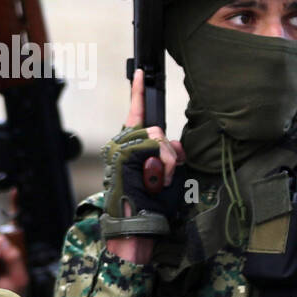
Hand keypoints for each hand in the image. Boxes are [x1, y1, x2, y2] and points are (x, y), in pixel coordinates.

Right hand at [102, 71, 184, 263]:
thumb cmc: (149, 203)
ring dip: (167, 160)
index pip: (135, 114)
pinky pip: (154, 146)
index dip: (138, 93)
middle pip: (156, 129)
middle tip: (168, 175)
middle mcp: (122, 145)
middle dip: (169, 153)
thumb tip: (176, 146)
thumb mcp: (164, 174)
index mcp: (129, 147)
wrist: (135, 224)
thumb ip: (167, 155)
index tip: (141, 73)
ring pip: (157, 137)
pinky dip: (163, 163)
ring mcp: (121, 149)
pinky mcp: (124, 153)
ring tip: (162, 180)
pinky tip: (158, 179)